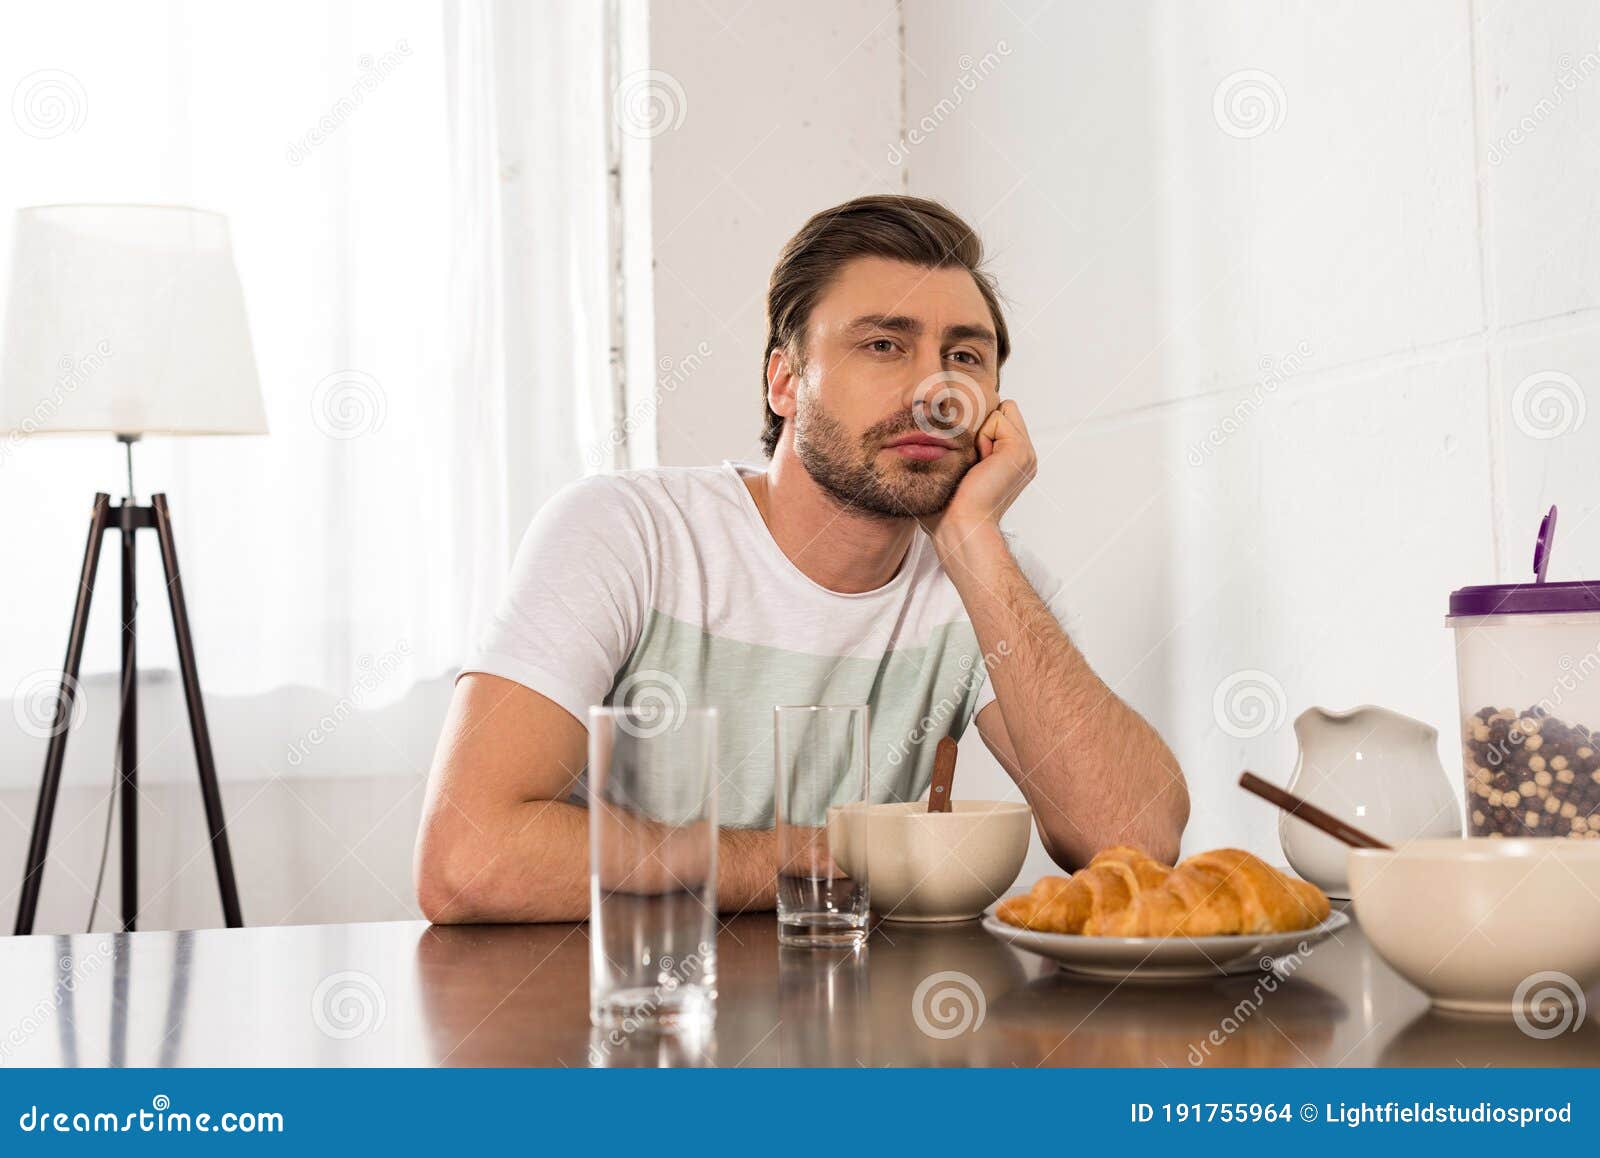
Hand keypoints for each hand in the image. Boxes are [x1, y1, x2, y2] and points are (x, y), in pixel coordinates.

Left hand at [919, 399, 1036, 548]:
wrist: (961, 524)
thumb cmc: (950, 505)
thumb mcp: (956, 467)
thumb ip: (963, 443)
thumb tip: (939, 422)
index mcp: (1011, 459)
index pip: (998, 416)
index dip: (978, 427)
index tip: (968, 459)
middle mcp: (1022, 455)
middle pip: (1002, 410)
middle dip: (981, 426)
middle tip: (973, 462)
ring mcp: (1025, 452)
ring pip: (1000, 411)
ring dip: (981, 432)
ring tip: (976, 464)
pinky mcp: (1019, 450)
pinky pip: (998, 417)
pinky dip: (982, 436)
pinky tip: (979, 464)